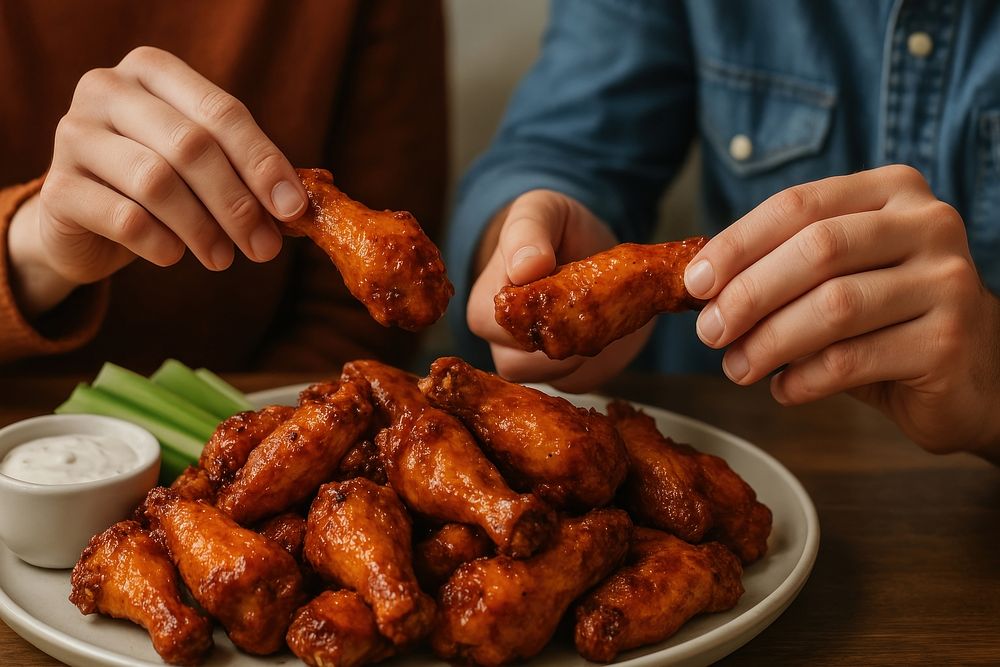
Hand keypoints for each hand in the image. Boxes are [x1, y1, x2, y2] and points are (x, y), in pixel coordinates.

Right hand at [7, 46, 307, 317]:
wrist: (82, 219)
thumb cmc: (157, 185)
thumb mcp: (202, 166)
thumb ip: (245, 173)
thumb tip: (298, 206)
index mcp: (153, 71)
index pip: (222, 112)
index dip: (263, 163)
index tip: (293, 209)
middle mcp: (107, 89)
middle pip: (192, 146)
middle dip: (237, 204)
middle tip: (264, 248)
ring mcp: (74, 134)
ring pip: (157, 182)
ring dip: (203, 229)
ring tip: (223, 259)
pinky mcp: (57, 188)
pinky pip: (124, 218)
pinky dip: (161, 242)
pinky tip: (174, 255)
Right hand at [468, 189, 651, 392]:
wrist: (598, 249)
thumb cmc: (558, 229)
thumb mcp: (542, 210)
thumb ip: (528, 230)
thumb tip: (524, 269)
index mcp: (488, 305)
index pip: (495, 326)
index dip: (533, 309)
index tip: (563, 276)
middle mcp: (504, 343)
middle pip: (521, 365)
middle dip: (563, 334)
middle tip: (589, 296)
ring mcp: (538, 365)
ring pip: (553, 377)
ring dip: (584, 347)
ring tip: (598, 308)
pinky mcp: (570, 376)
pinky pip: (582, 383)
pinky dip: (602, 359)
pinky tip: (608, 328)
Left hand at [685, 165, 999, 457]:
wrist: (975, 373)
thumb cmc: (888, 318)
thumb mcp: (840, 275)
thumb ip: (784, 265)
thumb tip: (700, 283)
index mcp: (892, 191)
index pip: (798, 205)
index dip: (737, 244)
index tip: (694, 282)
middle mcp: (928, 224)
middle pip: (815, 250)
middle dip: (748, 294)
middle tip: (710, 332)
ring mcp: (946, 281)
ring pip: (833, 306)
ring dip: (769, 342)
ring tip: (737, 367)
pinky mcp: (948, 341)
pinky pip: (853, 360)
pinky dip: (804, 378)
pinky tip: (784, 388)